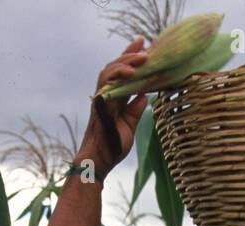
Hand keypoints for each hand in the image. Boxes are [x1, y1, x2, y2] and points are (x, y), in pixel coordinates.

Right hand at [77, 38, 149, 173]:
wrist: (100, 161)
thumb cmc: (112, 148)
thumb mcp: (129, 126)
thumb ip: (135, 111)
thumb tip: (144, 96)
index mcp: (115, 99)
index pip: (123, 74)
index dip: (131, 58)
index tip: (144, 45)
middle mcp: (107, 96)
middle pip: (115, 66)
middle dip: (130, 53)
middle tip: (145, 44)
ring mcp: (102, 98)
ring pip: (110, 70)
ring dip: (126, 61)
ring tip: (143, 56)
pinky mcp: (99, 103)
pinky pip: (107, 83)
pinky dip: (119, 74)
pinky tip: (132, 71)